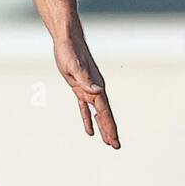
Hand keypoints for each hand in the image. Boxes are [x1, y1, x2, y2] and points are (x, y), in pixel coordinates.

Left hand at [53, 32, 119, 148]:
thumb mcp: (75, 66)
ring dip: (102, 127)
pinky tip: (89, 129)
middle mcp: (95, 90)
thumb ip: (86, 80)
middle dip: (110, 131)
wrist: (68, 39)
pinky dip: (87, 119)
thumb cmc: (71, 51)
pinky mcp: (79, 88)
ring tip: (107, 141)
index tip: (114, 140)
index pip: (104, 111)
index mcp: (96, 87)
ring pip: (97, 113)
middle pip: (104, 115)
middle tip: (116, 146)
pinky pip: (85, 107)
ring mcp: (88, 89)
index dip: (109, 127)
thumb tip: (98, 92)